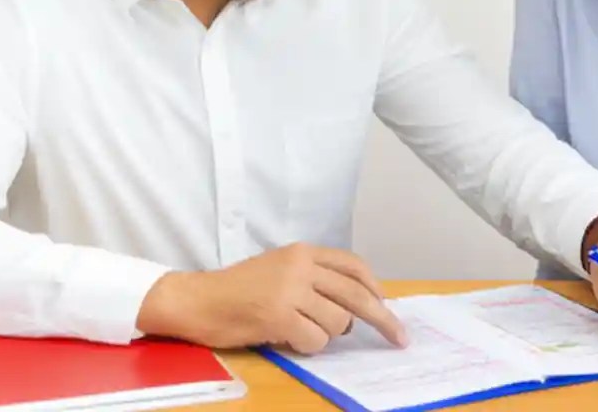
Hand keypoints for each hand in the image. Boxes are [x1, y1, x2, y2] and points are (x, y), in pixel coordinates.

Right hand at [136, 243, 408, 354]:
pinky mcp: (278, 316)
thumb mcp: (279, 269)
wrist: (198, 299)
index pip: (353, 266)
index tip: (387, 305)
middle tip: (399, 337)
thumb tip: (355, 309)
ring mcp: (289, 290)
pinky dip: (308, 347)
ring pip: (337, 322)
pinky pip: (315, 340)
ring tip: (300, 330)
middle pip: (356, 294)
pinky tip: (289, 339)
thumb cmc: (237, 289)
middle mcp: (300, 266)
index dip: (375, 288)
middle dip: (383, 319)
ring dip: (326, 335)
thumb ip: (315, 280)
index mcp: (303, 252)